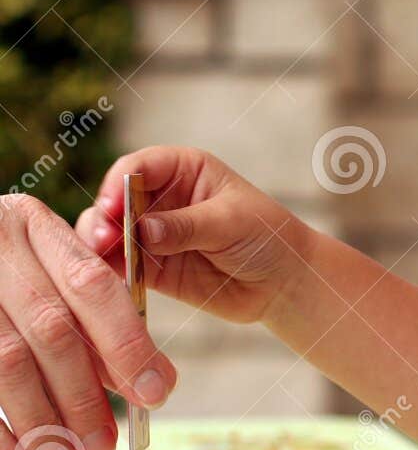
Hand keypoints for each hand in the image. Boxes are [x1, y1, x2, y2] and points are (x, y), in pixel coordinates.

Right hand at [0, 193, 177, 449]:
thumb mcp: (46, 276)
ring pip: (5, 361)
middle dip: (83, 397)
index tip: (157, 394)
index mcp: (32, 228)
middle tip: (103, 449)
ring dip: (38, 423)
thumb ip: (93, 323)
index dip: (128, 343)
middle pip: (50, 330)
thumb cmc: (4, 277)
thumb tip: (150, 385)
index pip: (92, 286)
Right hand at [74, 146, 312, 326]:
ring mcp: (153, 233)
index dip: (120, 183)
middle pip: (116, 200)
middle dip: (104, 218)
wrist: (285, 282)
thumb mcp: (231, 223)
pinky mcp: (152, 267)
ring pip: (111, 233)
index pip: (139, 167)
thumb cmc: (268, 238)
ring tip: (101, 258)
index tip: (113, 206)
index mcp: (183, 169)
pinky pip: (121, 266)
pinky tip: (105, 278)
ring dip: (100, 245)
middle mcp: (162, 198)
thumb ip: (187, 226)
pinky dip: (110, 271)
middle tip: (104, 238)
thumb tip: (144, 230)